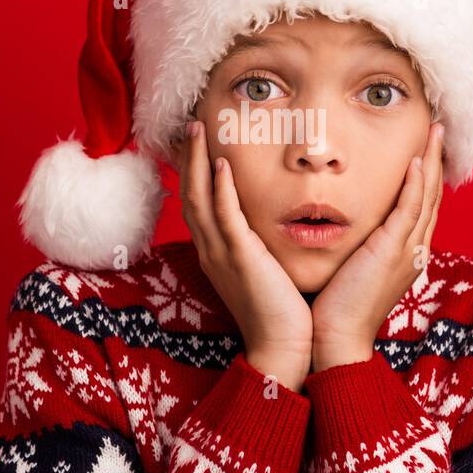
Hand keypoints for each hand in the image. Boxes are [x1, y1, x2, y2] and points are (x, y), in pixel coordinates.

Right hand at [176, 119, 313, 391]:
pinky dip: (221, 189)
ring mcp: (222, 255)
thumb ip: (261, 245)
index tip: (198, 142)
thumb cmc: (281, 312)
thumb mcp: (265, 270)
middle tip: (191, 124)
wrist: (283, 348)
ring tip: (198, 130)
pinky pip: (225, 218)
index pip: (198, 203)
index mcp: (218, 253)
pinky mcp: (240, 259)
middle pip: (190, 194)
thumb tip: (269, 224)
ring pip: (200, 199)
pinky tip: (223, 164)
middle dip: (189, 157)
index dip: (195, 171)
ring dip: (198, 162)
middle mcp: (212, 250)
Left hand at [309, 122, 443, 371]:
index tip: (423, 148)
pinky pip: (410, 210)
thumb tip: (341, 227)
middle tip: (437, 129)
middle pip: (432, 196)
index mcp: (403, 254)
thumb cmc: (334, 309)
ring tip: (433, 131)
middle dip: (435, 160)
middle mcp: (413, 251)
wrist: (335, 340)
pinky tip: (416, 161)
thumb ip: (354, 246)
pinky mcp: (393, 252)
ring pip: (427, 197)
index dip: (425, 176)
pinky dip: (416, 184)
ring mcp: (407, 252)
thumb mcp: (350, 269)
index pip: (420, 207)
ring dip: (431, 161)